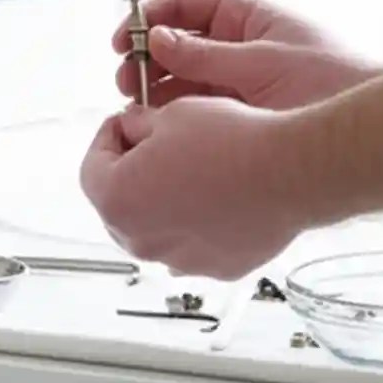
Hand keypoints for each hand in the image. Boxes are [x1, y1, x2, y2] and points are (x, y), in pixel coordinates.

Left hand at [79, 100, 306, 278]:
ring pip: (154, 227)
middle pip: (118, 203)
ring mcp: (175, 260)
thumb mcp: (171, 115)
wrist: (290, 171)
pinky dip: (194, 223)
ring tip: (189, 170)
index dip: (107, 138)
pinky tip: (215, 197)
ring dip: (160, 200)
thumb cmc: (230, 141)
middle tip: (153, 144)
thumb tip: (132, 128)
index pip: (91, 166)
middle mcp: (139, 239)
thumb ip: (138, 125)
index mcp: (115, 199)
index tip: (125, 124)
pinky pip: (190, 244)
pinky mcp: (212, 268)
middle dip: (130, 172)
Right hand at [113, 0, 382, 109]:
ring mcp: (238, 83)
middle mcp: (241, 49)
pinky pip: (196, 110)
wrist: (368, 131)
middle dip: (148, 57)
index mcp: (251, 20)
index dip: (155, 15)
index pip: (191, 5)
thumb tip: (160, 38)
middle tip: (127, 75)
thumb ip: (207, 54)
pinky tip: (158, 124)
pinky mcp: (237, 116)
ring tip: (138, 105)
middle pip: (180, 43)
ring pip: (183, 79)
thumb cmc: (335, 83)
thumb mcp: (263, 62)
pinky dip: (173, 115)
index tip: (128, 33)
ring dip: (156, 89)